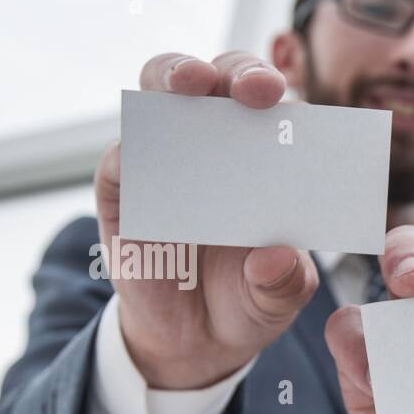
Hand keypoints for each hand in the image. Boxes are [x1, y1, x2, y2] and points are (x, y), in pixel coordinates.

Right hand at [95, 51, 319, 388]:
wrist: (198, 341)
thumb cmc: (250, 299)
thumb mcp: (280, 298)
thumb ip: (286, 281)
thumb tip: (276, 259)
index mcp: (266, 159)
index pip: (274, 108)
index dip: (283, 94)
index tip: (293, 100)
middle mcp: (216, 145)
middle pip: (219, 82)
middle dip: (236, 72)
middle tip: (254, 89)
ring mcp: (165, 161)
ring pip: (160, 94)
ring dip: (174, 77)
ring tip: (191, 85)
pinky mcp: (121, 191)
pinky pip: (120, 160)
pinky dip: (132, 151)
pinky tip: (145, 157)